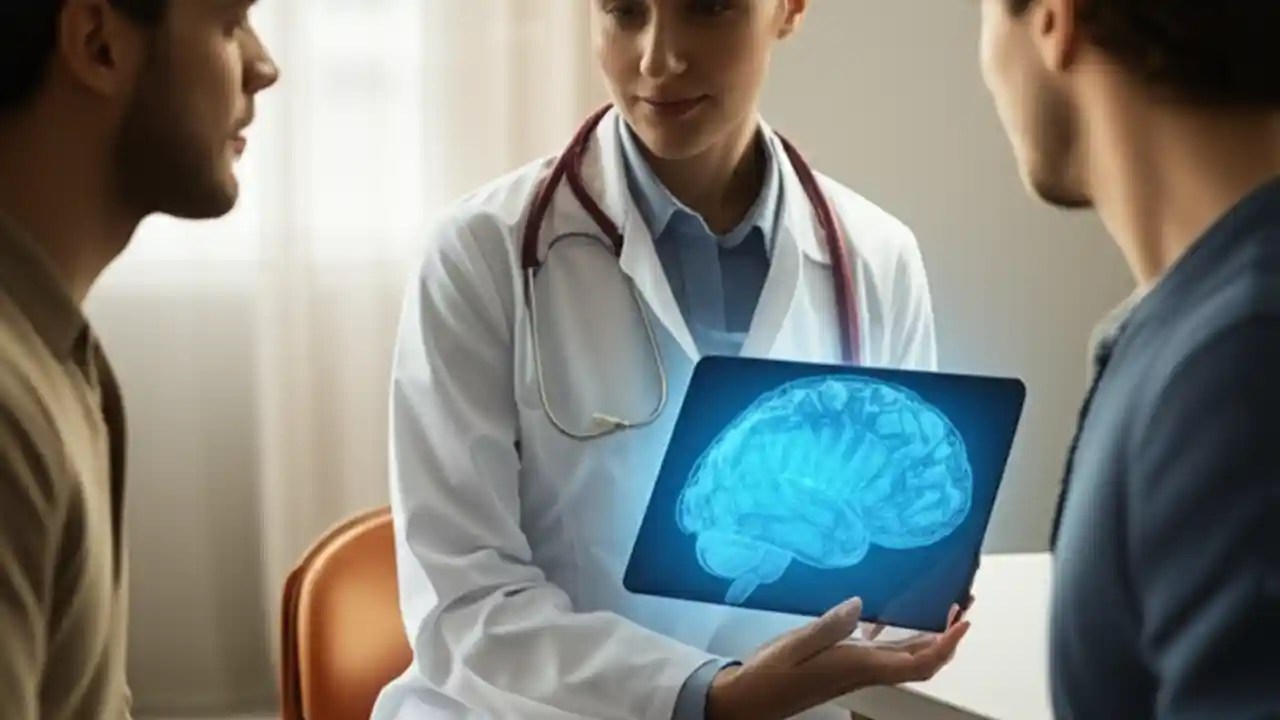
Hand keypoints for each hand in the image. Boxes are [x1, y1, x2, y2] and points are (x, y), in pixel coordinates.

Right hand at [706, 597, 970, 719]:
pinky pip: (884, 651)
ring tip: (941, 608)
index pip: (918, 662)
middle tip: (963, 605)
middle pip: (921, 660)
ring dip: (930, 636)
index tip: (963, 620)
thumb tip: (860, 605)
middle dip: (948, 636)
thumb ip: (830, 625)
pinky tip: (892, 616)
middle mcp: (864, 670)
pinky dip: (900, 634)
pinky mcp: (844, 664)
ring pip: (907, 656)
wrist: (749, 700)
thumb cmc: (770, 675)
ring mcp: (856, 668)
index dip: (947, 644)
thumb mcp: (796, 644)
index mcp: (859, 666)